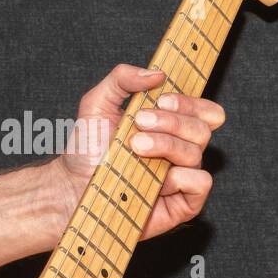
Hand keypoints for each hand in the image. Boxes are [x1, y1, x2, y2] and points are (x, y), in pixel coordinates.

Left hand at [49, 64, 224, 239]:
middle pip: (202, 128)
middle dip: (172, 121)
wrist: (73, 187)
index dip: (191, 103)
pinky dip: (183, 176)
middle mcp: (181, 150)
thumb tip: (157, 74)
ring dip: (166, 145)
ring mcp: (183, 176)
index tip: (162, 100)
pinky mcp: (183, 203)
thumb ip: (122, 79)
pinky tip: (157, 179)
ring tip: (135, 147)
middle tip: (140, 123)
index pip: (204, 111)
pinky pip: (202, 183)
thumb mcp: (97, 104)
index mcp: (170, 127)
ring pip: (197, 152)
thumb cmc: (88, 150)